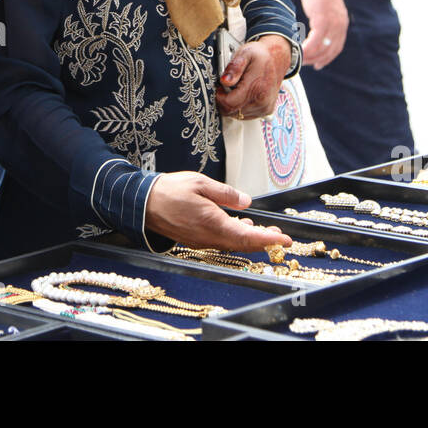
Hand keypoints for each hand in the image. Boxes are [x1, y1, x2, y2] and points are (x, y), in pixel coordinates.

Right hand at [145, 172, 291, 250]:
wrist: (142, 203)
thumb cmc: (169, 190)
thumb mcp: (201, 183)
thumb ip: (226, 194)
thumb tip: (246, 202)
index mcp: (213, 223)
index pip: (247, 237)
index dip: (269, 239)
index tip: (285, 239)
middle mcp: (208, 237)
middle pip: (242, 244)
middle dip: (263, 240)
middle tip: (279, 234)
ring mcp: (201, 241)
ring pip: (232, 244)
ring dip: (249, 239)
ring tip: (263, 230)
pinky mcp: (195, 240)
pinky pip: (220, 242)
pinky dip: (234, 237)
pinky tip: (239, 226)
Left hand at [216, 35, 290, 119]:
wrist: (277, 58)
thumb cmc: (260, 56)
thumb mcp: (245, 54)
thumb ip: (234, 68)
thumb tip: (225, 81)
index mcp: (257, 88)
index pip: (230, 103)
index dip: (220, 96)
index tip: (220, 87)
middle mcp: (262, 101)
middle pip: (232, 112)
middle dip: (225, 101)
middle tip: (228, 87)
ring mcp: (265, 108)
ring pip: (238, 115)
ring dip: (233, 104)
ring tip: (237, 89)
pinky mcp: (266, 111)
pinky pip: (245, 115)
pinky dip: (240, 107)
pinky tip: (244, 94)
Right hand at [298, 0, 347, 69]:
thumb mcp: (326, 8)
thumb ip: (325, 19)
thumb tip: (317, 26)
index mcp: (342, 24)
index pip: (337, 47)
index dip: (328, 58)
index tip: (319, 64)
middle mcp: (340, 26)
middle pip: (330, 51)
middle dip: (318, 60)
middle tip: (307, 64)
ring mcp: (332, 24)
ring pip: (322, 48)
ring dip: (310, 56)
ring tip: (300, 59)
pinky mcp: (323, 21)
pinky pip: (315, 41)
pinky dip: (307, 49)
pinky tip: (299, 52)